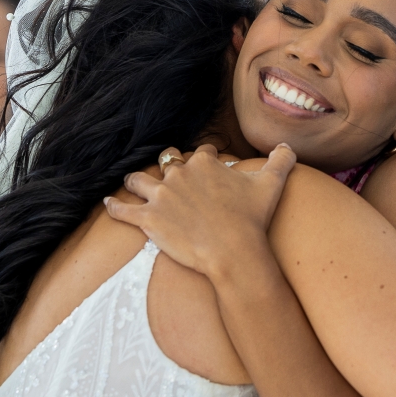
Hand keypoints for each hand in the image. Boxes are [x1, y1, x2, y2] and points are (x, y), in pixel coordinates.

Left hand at [104, 144, 294, 280]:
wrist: (233, 251)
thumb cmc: (252, 219)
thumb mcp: (272, 184)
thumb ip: (281, 160)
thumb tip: (288, 145)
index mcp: (204, 163)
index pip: (200, 152)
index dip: (202, 158)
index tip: (205, 166)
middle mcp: (179, 174)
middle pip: (166, 162)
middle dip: (166, 165)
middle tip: (168, 176)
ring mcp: (160, 196)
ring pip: (138, 180)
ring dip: (135, 181)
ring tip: (132, 183)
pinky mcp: (147, 220)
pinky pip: (122, 209)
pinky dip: (113, 206)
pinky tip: (107, 203)